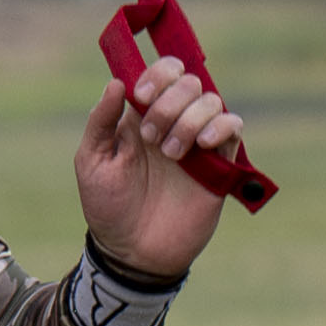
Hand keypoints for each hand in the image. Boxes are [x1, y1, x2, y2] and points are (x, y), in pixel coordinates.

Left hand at [75, 57, 241, 282]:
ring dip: (190, 119)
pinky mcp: (219, 164)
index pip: (162, 73)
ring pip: (211, 100)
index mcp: (141, 116)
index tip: (142, 95)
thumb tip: (116, 82)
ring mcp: (197, 142)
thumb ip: (100, 121)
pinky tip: (201, 147)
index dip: (157, 74)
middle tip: (151, 138)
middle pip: (188, 82)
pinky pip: (233, 126)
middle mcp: (172, 122)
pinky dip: (220, 127)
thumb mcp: (92, 162)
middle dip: (169, 103)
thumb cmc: (108, 207)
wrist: (133, 252)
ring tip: (171, 154)